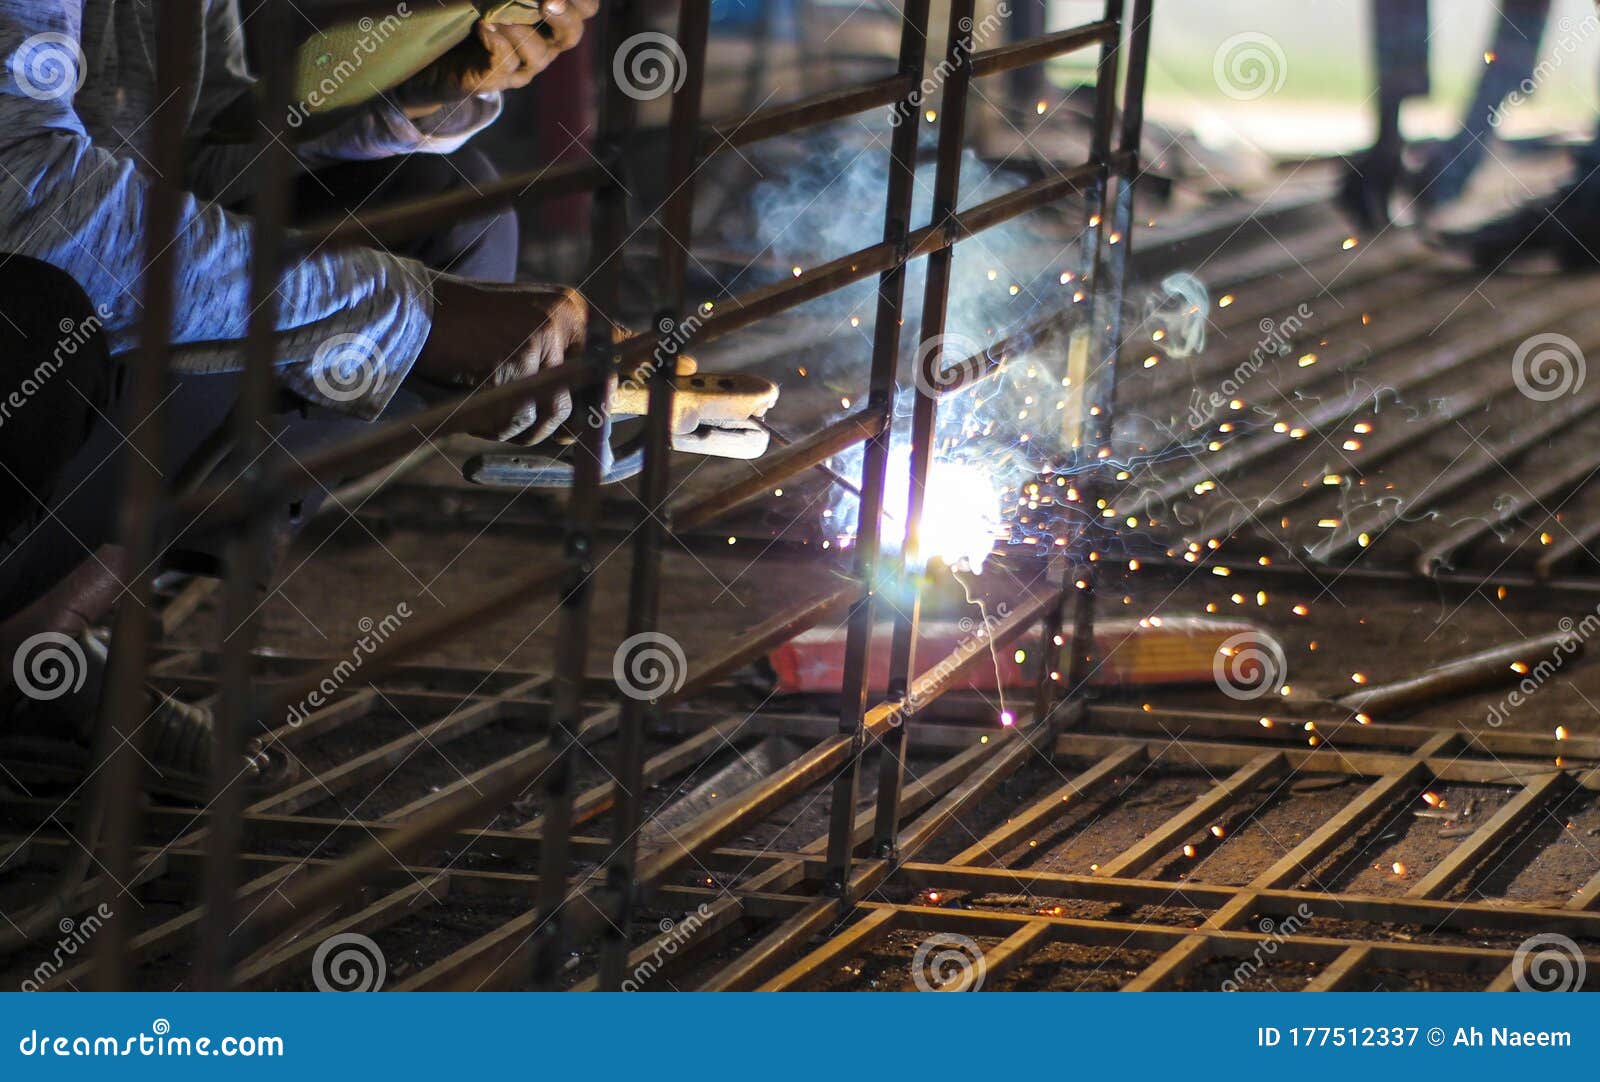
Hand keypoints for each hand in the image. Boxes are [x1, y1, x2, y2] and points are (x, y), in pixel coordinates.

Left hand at [399, 0, 599, 109]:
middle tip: (546, 1)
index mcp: (551, 21)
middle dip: (563, 14)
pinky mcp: (497, 79)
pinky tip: (483, 25)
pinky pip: (506, 62)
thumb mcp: (494, 2)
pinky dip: (496, 40)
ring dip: (518, 26)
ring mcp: (523, 67)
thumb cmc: (468, 17)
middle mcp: (545, 46)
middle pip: (572, 34)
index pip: (585, 8)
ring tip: (495, 12)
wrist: (435, 58)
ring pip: (538, 52)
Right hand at [412, 276, 587, 443]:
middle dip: (556, 424)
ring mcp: (541, 338)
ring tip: (487, 408)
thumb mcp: (522, 331)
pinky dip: (491, 424)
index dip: (603, 397)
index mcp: (572, 308)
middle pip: (581, 397)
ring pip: (549, 415)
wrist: (414, 308)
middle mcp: (564, 318)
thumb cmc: (465, 328)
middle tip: (538, 429)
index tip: (594, 422)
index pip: (613, 360)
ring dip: (516, 426)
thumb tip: (593, 414)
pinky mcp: (515, 360)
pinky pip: (514, 418)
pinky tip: (472, 402)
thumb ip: (557, 361)